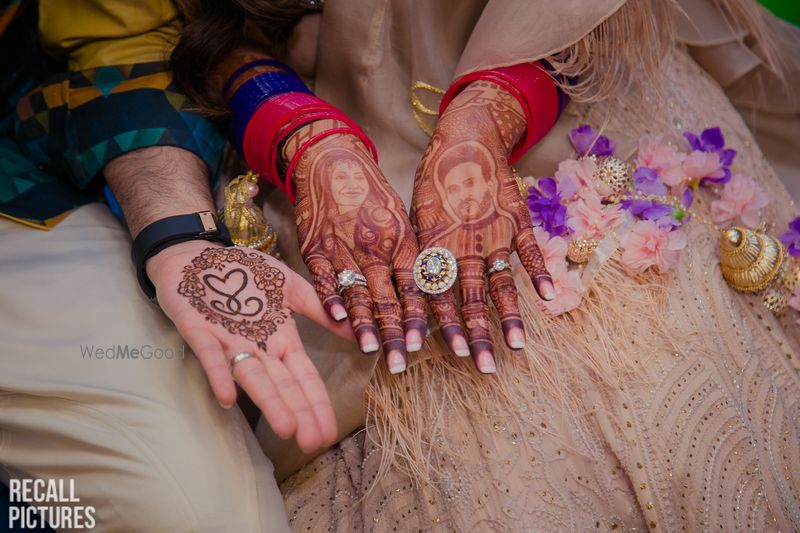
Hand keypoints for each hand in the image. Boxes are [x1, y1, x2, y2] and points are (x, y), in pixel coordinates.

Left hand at [147, 240, 351, 452]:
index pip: (304, 377)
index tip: (329, 431)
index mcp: (281, 339)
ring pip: (252, 378)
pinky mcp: (200, 333)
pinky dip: (219, 376)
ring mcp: (229, 343)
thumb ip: (320, 307)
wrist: (195, 254)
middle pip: (282, 386)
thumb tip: (359, 325)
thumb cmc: (244, 272)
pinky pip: (211, 357)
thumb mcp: (290, 286)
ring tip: (285, 429)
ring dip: (268, 402)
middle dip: (298, 413)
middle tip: (313, 442)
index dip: (316, 404)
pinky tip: (228, 398)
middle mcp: (258, 348)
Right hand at [289, 123, 427, 374]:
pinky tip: (336, 318)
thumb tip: (429, 294)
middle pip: (388, 298)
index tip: (424, 344)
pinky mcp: (316, 248)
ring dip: (364, 324)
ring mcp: (344, 248)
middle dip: (395, 334)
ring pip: (357, 292)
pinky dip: (331, 297)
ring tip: (370, 350)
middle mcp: (375, 248)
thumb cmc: (372, 194)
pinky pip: (325, 276)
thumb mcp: (401, 222)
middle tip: (402, 364)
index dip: (418, 318)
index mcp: (400, 242)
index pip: (413, 288)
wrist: (332, 162)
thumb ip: (411, 259)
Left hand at [411, 81, 554, 372]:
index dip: (444, 326)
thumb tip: (423, 292)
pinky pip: (530, 251)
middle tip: (485, 367)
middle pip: (472, 298)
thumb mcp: (418, 217)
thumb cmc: (434, 180)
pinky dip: (540, 273)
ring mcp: (494, 233)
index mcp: (436, 244)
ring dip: (510, 317)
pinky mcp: (516, 220)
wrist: (465, 139)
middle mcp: (465, 243)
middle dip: (478, 335)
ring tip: (517, 346)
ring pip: (502, 282)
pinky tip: (550, 298)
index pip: (439, 296)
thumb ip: (425, 255)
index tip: (449, 355)